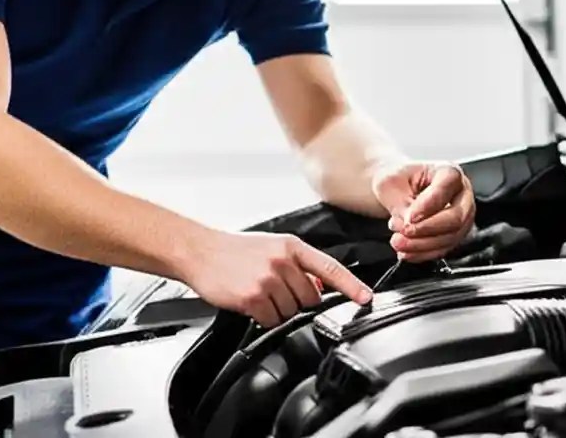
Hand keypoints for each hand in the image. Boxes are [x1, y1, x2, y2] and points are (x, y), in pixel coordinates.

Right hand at [177, 229, 371, 326]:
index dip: (351, 285)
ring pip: (291, 311)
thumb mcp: (272, 248)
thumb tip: (319, 288)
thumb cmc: (235, 251)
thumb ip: (298, 265)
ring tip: (258, 293)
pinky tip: (250, 303)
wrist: (200, 251)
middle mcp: (282, 260)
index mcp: (292, 246)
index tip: (366, 298)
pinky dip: (263, 318)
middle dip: (297, 301)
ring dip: (278, 310)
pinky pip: (271, 320)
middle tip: (275, 291)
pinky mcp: (253, 296)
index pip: (330, 267)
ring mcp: (268, 279)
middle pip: (311, 298)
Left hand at [373, 162, 475, 262]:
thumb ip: (401, 204)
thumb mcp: (389, 184)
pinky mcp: (455, 234)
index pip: (445, 189)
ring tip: (398, 241)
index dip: (427, 206)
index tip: (409, 217)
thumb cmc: (397, 181)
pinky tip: (406, 251)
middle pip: (455, 217)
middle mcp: (461, 193)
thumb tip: (410, 224)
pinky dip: (423, 253)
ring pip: (450, 237)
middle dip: (426, 229)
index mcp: (448, 171)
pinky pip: (444, 249)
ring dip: (422, 244)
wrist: (397, 190)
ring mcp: (462, 215)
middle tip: (403, 231)